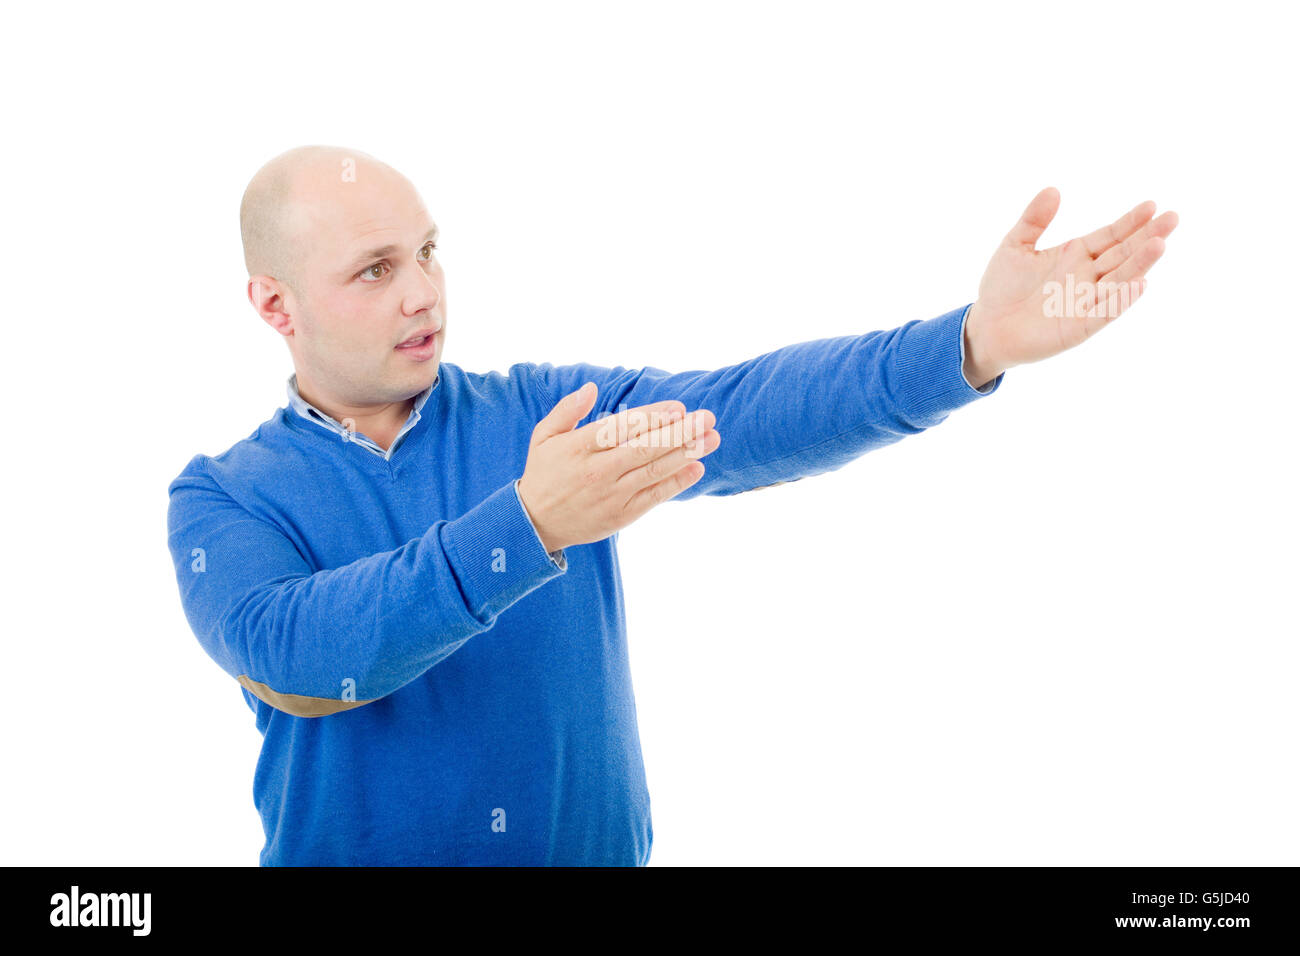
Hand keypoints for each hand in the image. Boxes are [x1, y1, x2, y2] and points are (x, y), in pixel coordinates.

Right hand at [517, 383, 720, 553]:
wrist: (535, 524)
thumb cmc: (543, 473)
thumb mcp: (543, 436)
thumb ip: (567, 410)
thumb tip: (591, 388)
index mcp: (579, 447)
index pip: (622, 427)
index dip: (653, 417)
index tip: (678, 407)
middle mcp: (597, 471)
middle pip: (645, 448)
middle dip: (680, 432)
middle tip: (707, 418)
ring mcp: (611, 495)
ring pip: (654, 471)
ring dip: (686, 454)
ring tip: (711, 439)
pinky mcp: (621, 515)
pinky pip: (654, 497)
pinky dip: (677, 483)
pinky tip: (697, 468)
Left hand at [964, 188, 1178, 383]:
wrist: (986, 327)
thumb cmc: (1001, 288)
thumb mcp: (1015, 246)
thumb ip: (1033, 220)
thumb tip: (1053, 189)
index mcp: (1075, 255)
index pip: (1110, 235)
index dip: (1130, 222)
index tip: (1152, 205)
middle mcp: (1087, 277)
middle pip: (1122, 254)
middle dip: (1147, 237)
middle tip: (1172, 218)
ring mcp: (1085, 302)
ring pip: (1119, 280)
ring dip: (1139, 264)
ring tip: (1160, 245)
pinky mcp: (1078, 328)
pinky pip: (1104, 313)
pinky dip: (1121, 300)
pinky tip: (1139, 284)